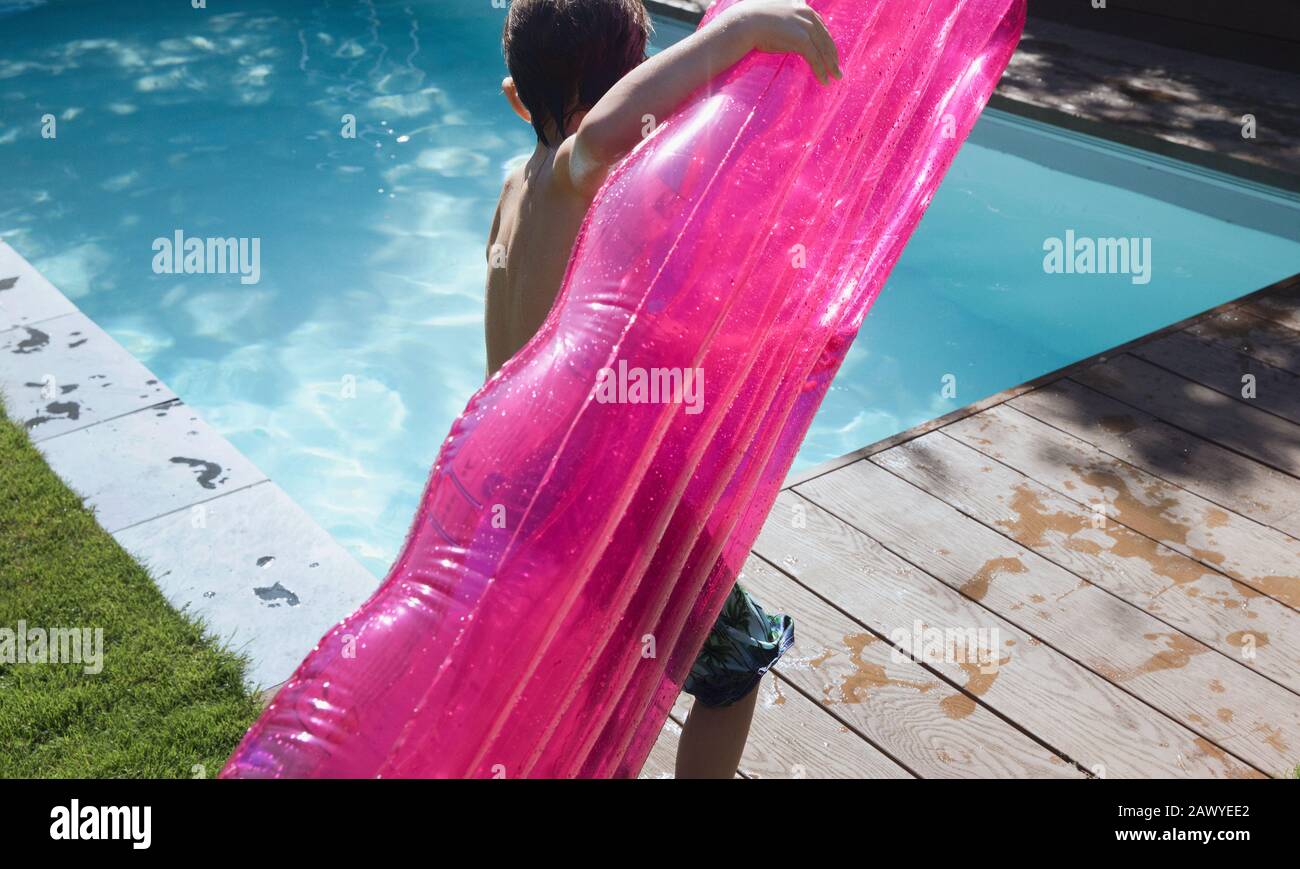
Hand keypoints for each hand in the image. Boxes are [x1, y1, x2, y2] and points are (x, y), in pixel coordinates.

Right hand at [722, 0, 842, 84]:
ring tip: (835, 77)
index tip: (829, 52)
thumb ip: (784, 19)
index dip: (825, 41)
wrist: (744, 22)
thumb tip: (781, 29)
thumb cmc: (752, 21)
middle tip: (837, 68)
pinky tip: (824, 81)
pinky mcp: (802, 39)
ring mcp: (805, 26)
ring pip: (823, 49)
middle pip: (825, 37)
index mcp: (801, 6)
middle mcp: (807, 13)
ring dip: (831, 65)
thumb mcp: (773, 15)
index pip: (820, 25)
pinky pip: (815, 58)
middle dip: (832, 54)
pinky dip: (821, 71)